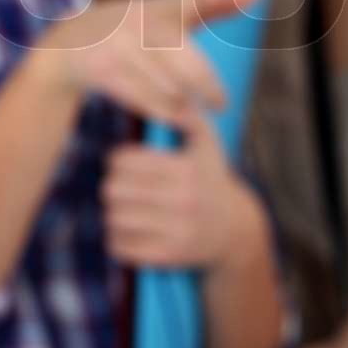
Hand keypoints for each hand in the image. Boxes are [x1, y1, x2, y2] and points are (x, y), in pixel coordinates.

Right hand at [33, 0, 257, 125]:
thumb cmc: (135, 28)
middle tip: (221, 104)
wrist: (68, 42)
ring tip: (196, 116)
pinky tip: (177, 119)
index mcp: (162, 4)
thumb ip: (212, 3)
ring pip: (168, 85)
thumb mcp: (169, 12)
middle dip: (208, 87)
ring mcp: (122, 46)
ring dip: (186, 105)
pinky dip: (164, 111)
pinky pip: (142, 97)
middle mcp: (142, 22)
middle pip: (188, 61)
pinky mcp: (104, 70)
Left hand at [100, 110, 270, 269]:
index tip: (124, 165)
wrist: (234, 231)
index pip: (124, 161)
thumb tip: (175, 91)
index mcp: (185, 171)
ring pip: (113, 219)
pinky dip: (117, 239)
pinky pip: (119, 247)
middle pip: (113, 190)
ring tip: (124, 209)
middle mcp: (181, 201)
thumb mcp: (209, 146)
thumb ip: (191, 118)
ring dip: (113, 214)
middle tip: (120, 188)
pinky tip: (129, 231)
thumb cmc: (213, 180)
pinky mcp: (166, 255)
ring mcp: (174, 230)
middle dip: (112, 187)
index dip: (117, 161)